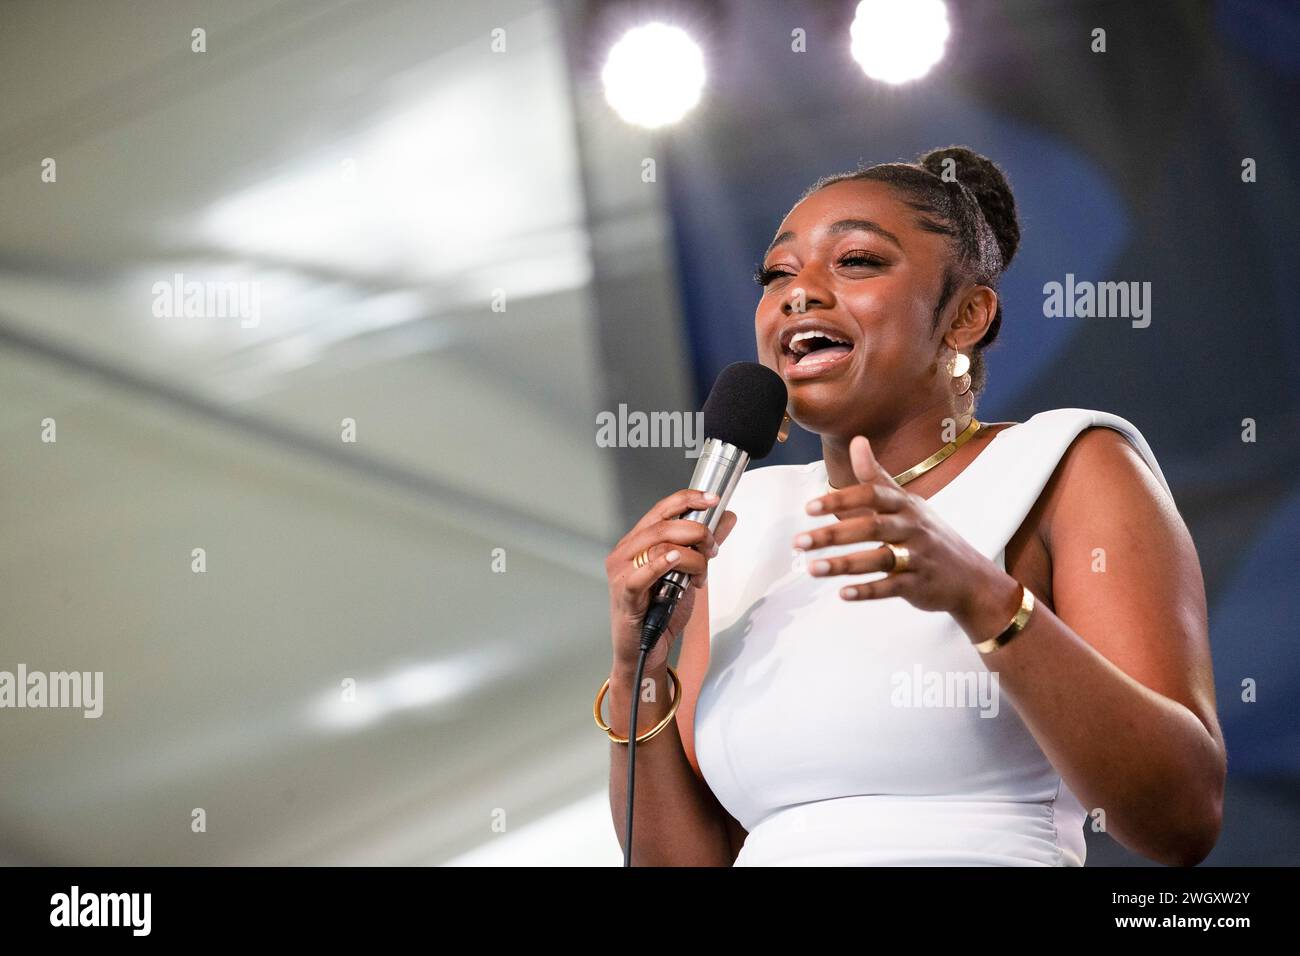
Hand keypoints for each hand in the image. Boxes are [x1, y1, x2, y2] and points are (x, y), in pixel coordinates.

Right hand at [606, 488, 738, 673]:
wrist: (645, 649)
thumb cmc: (659, 611)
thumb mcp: (688, 572)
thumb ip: (704, 545)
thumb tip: (727, 517)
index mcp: (638, 541)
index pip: (662, 509)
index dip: (688, 499)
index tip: (713, 499)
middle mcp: (626, 551)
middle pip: (662, 525)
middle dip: (696, 531)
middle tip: (712, 548)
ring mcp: (621, 571)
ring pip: (658, 546)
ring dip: (690, 557)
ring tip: (701, 573)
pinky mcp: (624, 593)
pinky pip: (642, 573)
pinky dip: (661, 564)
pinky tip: (675, 561)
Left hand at [792, 435, 1020, 633]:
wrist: (970, 576)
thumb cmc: (928, 535)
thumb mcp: (906, 502)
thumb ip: (876, 477)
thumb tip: (857, 440)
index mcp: (905, 505)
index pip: (872, 495)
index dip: (841, 500)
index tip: (809, 508)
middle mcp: (912, 528)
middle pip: (871, 527)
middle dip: (832, 534)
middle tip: (799, 542)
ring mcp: (918, 557)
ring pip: (878, 559)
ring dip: (843, 564)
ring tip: (812, 569)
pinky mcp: (919, 584)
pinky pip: (891, 587)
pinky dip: (867, 591)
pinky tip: (843, 593)